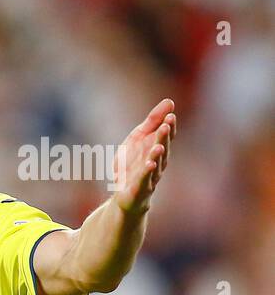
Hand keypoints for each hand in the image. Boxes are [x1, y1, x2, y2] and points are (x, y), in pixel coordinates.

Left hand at [112, 98, 177, 213]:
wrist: (124, 193)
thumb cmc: (134, 163)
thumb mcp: (139, 138)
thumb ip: (153, 121)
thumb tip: (170, 101)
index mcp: (157, 147)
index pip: (166, 136)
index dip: (169, 127)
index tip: (170, 115)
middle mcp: (157, 161)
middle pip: (162, 148)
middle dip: (164, 137)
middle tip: (167, 125)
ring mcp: (150, 175)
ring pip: (156, 164)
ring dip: (157, 155)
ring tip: (158, 146)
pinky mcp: (139, 187)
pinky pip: (144, 179)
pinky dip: (147, 172)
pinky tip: (149, 164)